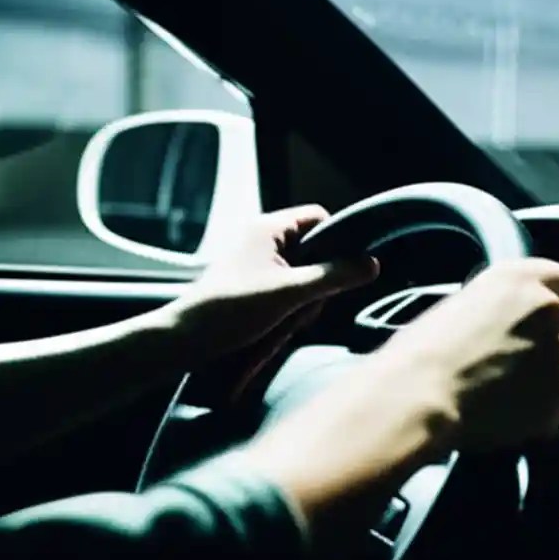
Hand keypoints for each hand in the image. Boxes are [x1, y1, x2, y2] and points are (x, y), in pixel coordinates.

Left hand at [165, 205, 379, 399]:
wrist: (186, 341)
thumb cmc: (231, 309)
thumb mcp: (292, 293)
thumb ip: (335, 276)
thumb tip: (373, 264)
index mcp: (268, 229)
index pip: (319, 218)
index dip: (337, 240)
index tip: (343, 270)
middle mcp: (261, 241)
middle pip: (315, 250)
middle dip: (319, 281)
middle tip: (306, 305)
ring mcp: (256, 265)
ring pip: (303, 276)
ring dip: (304, 301)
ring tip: (288, 320)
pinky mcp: (252, 287)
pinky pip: (287, 292)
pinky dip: (290, 309)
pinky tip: (279, 326)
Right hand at [243, 258, 558, 522]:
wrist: (418, 395)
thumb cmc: (423, 350)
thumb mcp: (463, 304)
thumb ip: (499, 307)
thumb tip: (508, 326)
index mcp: (523, 279)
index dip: (540, 302)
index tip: (523, 319)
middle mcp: (549, 311)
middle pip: (558, 327)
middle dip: (536, 343)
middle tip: (496, 362)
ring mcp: (557, 356)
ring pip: (555, 368)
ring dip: (533, 378)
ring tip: (490, 391)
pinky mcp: (556, 399)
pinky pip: (550, 407)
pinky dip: (531, 414)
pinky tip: (497, 414)